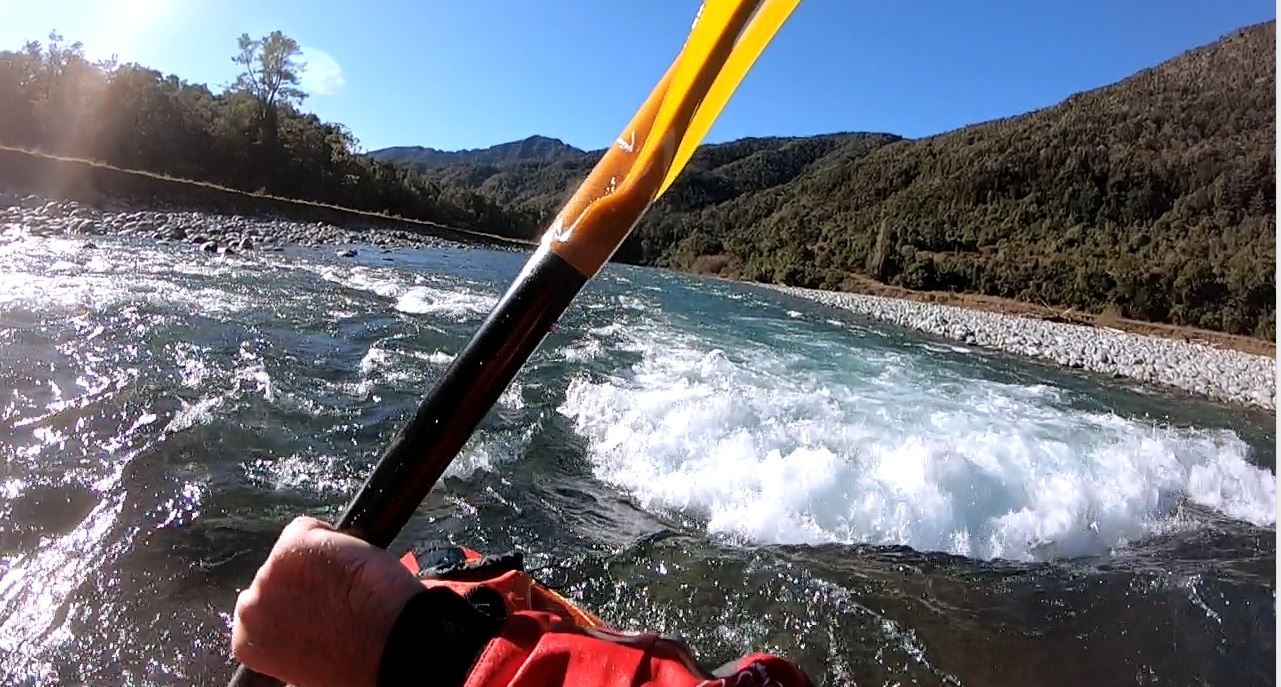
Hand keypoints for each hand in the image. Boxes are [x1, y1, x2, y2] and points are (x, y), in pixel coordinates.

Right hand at [232, 516, 423, 686]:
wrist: (388, 643)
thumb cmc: (359, 661)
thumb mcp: (307, 660)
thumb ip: (290, 639)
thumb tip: (302, 629)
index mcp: (249, 644)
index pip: (256, 611)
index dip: (288, 607)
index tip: (311, 609)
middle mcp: (250, 609)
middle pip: (269, 579)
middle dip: (297, 582)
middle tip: (334, 593)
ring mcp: (269, 575)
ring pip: (290, 553)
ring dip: (317, 560)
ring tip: (348, 581)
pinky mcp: (291, 547)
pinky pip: (306, 527)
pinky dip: (330, 535)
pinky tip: (351, 558)